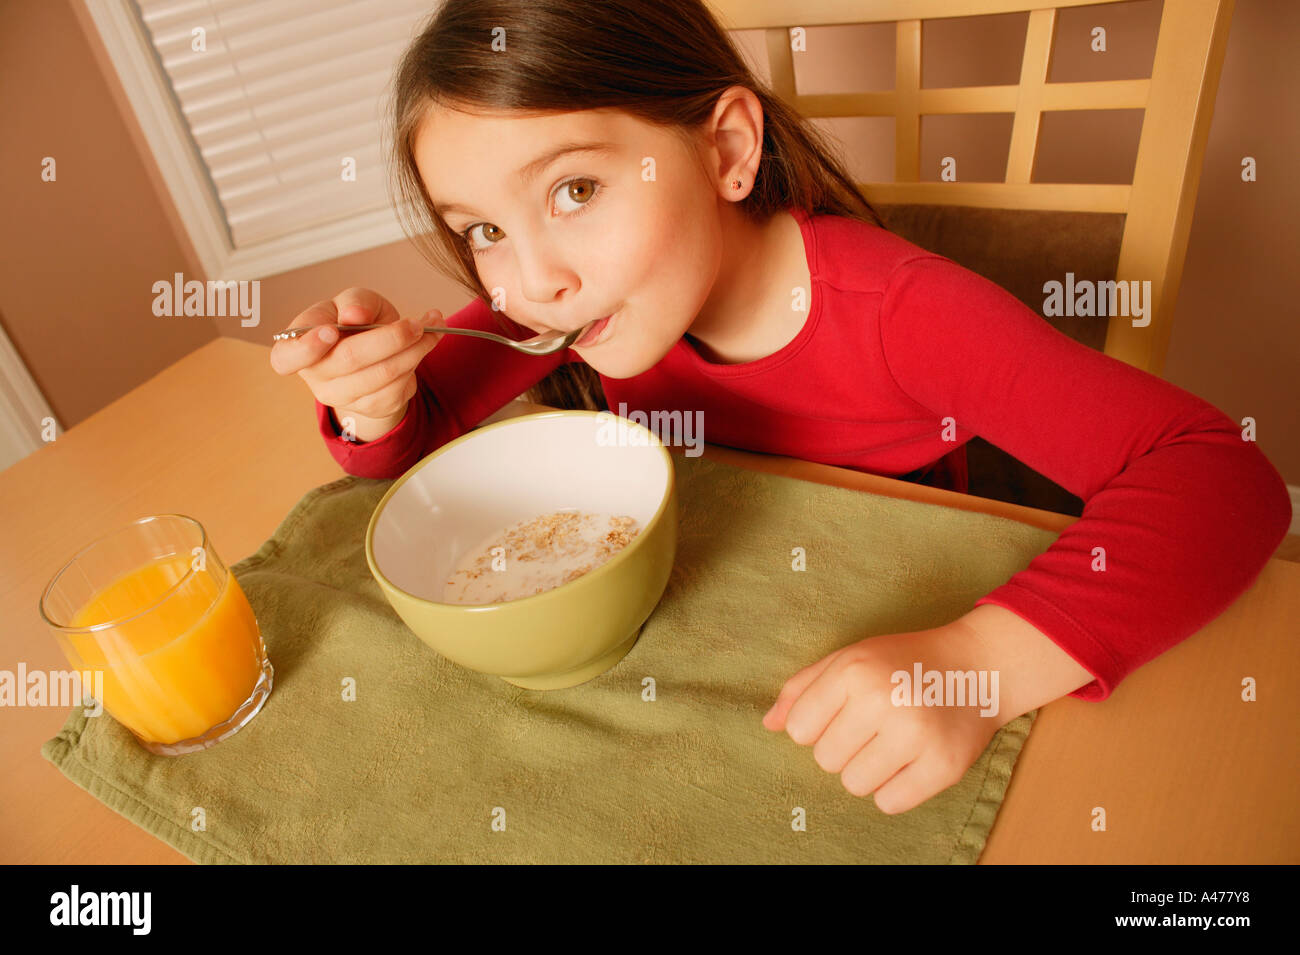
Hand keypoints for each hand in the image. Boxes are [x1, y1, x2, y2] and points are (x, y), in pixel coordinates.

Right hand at [269, 287, 444, 426]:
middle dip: (390, 337)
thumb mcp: (353, 301)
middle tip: (416, 322)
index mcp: (297, 347)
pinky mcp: (371, 407)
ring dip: (414, 349)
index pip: (288, 357)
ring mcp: (342, 397)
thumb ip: (355, 301)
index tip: (331, 330)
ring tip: (429, 327)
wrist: (375, 353)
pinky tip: (425, 344)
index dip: (307, 346)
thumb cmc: (355, 322)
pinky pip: (399, 387)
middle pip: (351, 359)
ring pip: (383, 374)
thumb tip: (355, 314)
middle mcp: (315, 376)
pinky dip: (418, 361)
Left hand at [762, 623, 1004, 814]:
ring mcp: (915, 735)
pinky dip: (895, 789)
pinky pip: (890, 803)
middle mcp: (883, 700)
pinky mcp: (943, 766)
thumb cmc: (902, 662)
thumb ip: (803, 688)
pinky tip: (910, 761)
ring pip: (854, 784)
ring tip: (890, 744)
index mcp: (853, 670)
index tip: (842, 714)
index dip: (817, 726)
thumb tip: (769, 725)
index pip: (800, 730)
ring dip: (867, 771)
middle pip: (825, 760)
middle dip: (843, 748)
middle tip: (873, 726)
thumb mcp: (849, 658)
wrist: (978, 667)